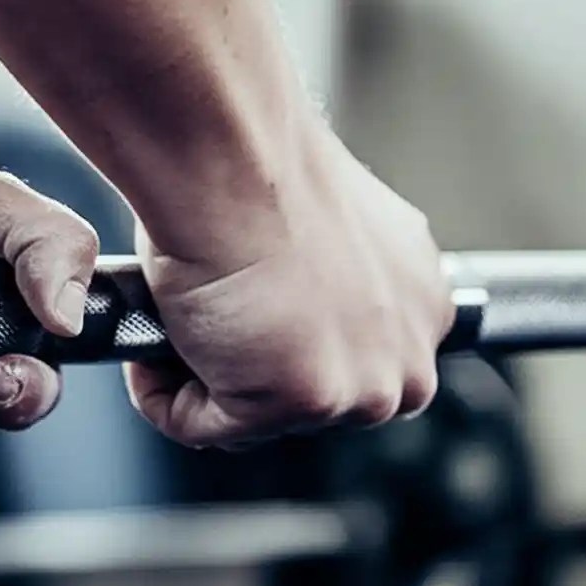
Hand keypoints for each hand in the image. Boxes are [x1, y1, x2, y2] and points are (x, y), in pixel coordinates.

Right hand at [124, 128, 450, 446]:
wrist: (236, 159)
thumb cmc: (262, 170)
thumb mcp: (329, 233)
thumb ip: (331, 284)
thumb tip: (289, 307)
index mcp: (421, 302)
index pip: (355, 363)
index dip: (288, 347)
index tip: (251, 319)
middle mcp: (409, 352)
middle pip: (313, 404)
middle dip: (254, 374)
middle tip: (213, 320)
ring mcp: (362, 387)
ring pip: (263, 421)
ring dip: (211, 381)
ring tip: (191, 318)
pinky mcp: (303, 402)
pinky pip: (207, 427)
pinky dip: (166, 392)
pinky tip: (165, 336)